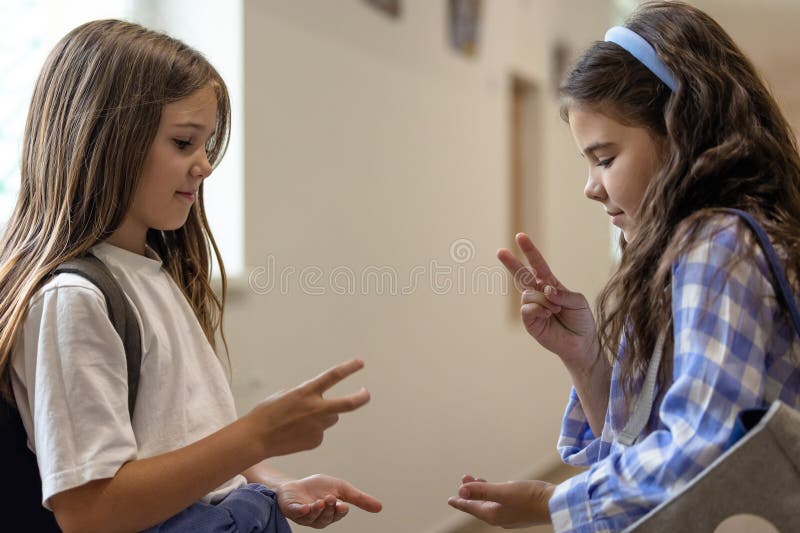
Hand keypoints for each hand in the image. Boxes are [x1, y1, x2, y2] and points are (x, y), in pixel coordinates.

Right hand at [246, 359, 370, 457]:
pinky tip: (295, 433)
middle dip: (361, 398)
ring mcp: (317, 427)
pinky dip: (312, 431)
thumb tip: (318, 401)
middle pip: (348, 404)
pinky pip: (320, 433)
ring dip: (323, 416)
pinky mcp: (315, 441)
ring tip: (301, 420)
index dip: (349, 368)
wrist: (256, 438)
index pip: (333, 376)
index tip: (360, 363)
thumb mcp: (285, 395)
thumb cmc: (267, 413)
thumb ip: (305, 394)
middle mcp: (315, 409)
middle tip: (366, 393)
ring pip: (331, 418)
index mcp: (306, 392)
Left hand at [276, 474, 381, 528]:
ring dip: (318, 510)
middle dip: (329, 508)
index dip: (340, 511)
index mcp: (331, 513)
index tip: (343, 505)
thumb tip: (380, 507)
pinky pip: (298, 513)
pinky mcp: (292, 510)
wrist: (296, 484)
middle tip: (330, 498)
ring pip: (313, 517)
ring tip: (320, 501)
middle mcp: (318, 517)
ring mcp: (305, 515)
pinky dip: (303, 511)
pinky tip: (307, 507)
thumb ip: (359, 498)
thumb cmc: (319, 488)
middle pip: (326, 517)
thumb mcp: (342, 489)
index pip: (338, 514)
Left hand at [448, 475, 553, 528]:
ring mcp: (511, 515)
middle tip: (464, 479)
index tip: (451, 499)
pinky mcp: (520, 510)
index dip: (461, 501)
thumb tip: (461, 490)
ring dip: (483, 491)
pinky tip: (499, 488)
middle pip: (480, 504)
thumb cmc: (530, 498)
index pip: (471, 507)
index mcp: (493, 514)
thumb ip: (482, 490)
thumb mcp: (503, 491)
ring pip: (490, 502)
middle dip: (471, 492)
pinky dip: (494, 493)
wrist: (556, 504)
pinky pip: (501, 502)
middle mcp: (500, 517)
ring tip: (478, 480)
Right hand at [498, 233, 598, 369]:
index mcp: (550, 284)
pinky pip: (527, 308)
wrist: (581, 343)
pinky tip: (549, 315)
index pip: (537, 265)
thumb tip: (545, 290)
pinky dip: (539, 309)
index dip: (529, 251)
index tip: (520, 237)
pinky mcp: (529, 321)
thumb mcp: (578, 301)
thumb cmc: (581, 320)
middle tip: (500, 251)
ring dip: (544, 301)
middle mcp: (538, 294)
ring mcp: (532, 307)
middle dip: (511, 263)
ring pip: (528, 294)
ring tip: (556, 310)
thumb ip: (562, 293)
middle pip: (521, 275)